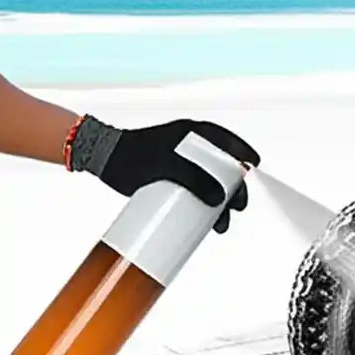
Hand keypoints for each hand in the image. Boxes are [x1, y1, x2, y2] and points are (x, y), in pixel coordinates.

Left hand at [69, 116, 260, 232]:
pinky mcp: (171, 176)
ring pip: (209, 181)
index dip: (244, 154)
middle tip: (238, 206)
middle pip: (222, 166)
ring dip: (219, 201)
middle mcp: (190, 145)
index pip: (228, 141)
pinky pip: (194, 189)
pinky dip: (202, 203)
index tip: (255, 167)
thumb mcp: (166, 166)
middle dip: (233, 188)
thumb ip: (194, 180)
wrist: (99, 159)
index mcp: (193, 132)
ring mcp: (180, 161)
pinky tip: (205, 219)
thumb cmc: (130, 155)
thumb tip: (219, 199)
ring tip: (221, 222)